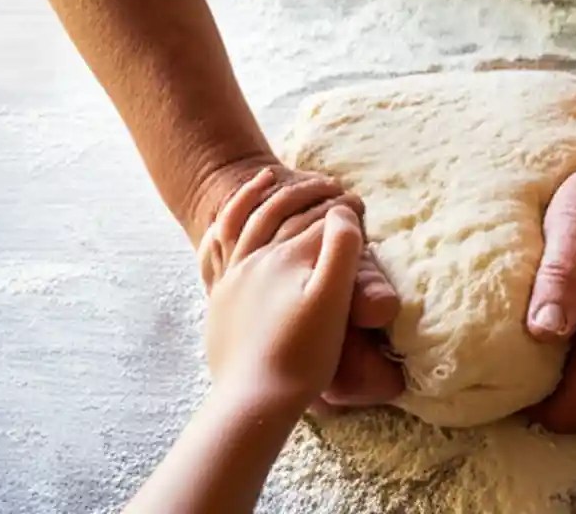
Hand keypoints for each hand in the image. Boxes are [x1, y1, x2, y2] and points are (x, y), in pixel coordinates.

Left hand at [203, 169, 366, 409]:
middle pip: (286, 214)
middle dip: (310, 195)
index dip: (343, 208)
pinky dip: (222, 226)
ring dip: (262, 195)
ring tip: (271, 176)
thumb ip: (341, 251)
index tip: (360, 201)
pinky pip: (216, 248)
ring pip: (247, 221)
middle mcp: (258, 259)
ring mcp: (235, 276)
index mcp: (290, 258)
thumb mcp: (332, 301)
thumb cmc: (300, 355)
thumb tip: (342, 214)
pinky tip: (223, 221)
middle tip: (332, 188)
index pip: (321, 221)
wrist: (252, 399)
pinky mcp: (220, 297)